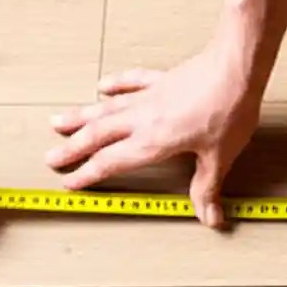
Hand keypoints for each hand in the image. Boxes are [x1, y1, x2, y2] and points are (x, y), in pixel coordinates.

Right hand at [45, 38, 263, 227]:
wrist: (235, 69)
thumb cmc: (228, 110)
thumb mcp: (219, 157)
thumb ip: (207, 188)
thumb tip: (210, 218)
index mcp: (152, 141)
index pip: (111, 162)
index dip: (88, 175)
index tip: (70, 183)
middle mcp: (142, 119)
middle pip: (98, 135)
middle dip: (72, 149)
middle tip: (50, 158)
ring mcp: (148, 97)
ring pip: (105, 109)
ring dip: (80, 117)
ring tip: (56, 121)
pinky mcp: (161, 80)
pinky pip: (130, 82)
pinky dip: (114, 85)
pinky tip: (102, 87)